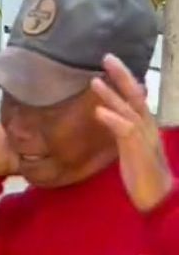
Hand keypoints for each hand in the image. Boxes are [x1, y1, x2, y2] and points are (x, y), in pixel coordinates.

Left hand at [91, 54, 172, 212]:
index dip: (125, 80)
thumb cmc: (145, 176)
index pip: (136, 97)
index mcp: (146, 126)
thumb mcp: (131, 149)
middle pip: (135, 94)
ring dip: (112, 94)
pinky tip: (99, 111)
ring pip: (129, 109)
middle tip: (107, 57)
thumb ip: (124, 132)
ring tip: (95, 80)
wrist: (159, 198)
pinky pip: (125, 130)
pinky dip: (112, 118)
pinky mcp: (138, 150)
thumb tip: (112, 118)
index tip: (111, 65)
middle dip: (121, 75)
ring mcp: (144, 137)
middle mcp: (147, 126)